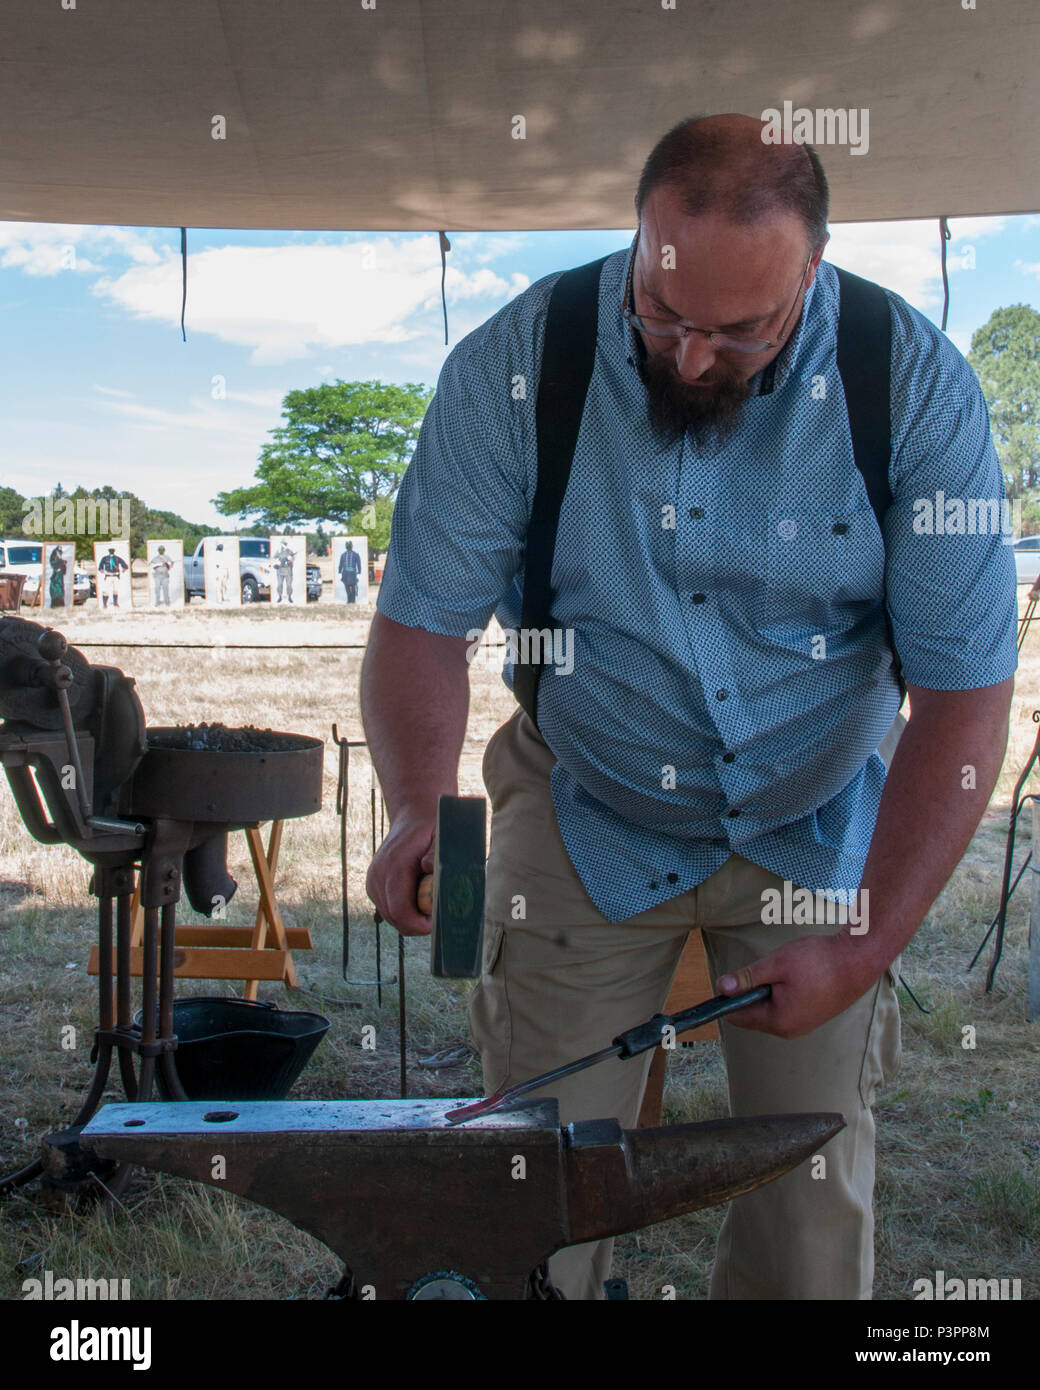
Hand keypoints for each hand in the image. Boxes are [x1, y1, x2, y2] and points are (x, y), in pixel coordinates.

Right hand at [365, 808, 435, 936]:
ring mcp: (373, 881)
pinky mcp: (373, 886)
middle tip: (437, 916)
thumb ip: (436, 855)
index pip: (400, 910)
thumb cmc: (431, 828)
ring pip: (391, 916)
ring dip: (411, 918)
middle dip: (417, 923)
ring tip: (429, 903)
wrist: (412, 818)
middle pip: (395, 917)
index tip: (437, 923)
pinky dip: (404, 911)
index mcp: (394, 865)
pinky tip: (417, 898)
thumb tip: (430, 870)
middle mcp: (378, 875)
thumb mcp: (441, 836)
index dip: (419, 924)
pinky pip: (388, 910)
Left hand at [716, 934, 883, 1039]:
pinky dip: (784, 992)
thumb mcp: (776, 964)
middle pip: (754, 1014)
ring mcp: (803, 1025)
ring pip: (770, 1009)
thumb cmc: (819, 961)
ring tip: (786, 971)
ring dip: (769, 990)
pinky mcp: (813, 1017)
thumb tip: (722, 987)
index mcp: (779, 1022)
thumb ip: (747, 978)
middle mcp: (790, 1030)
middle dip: (753, 992)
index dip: (729, 998)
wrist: (859, 960)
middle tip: (768, 968)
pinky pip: (786, 1007)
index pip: (738, 1017)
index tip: (730, 978)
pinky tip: (797, 976)